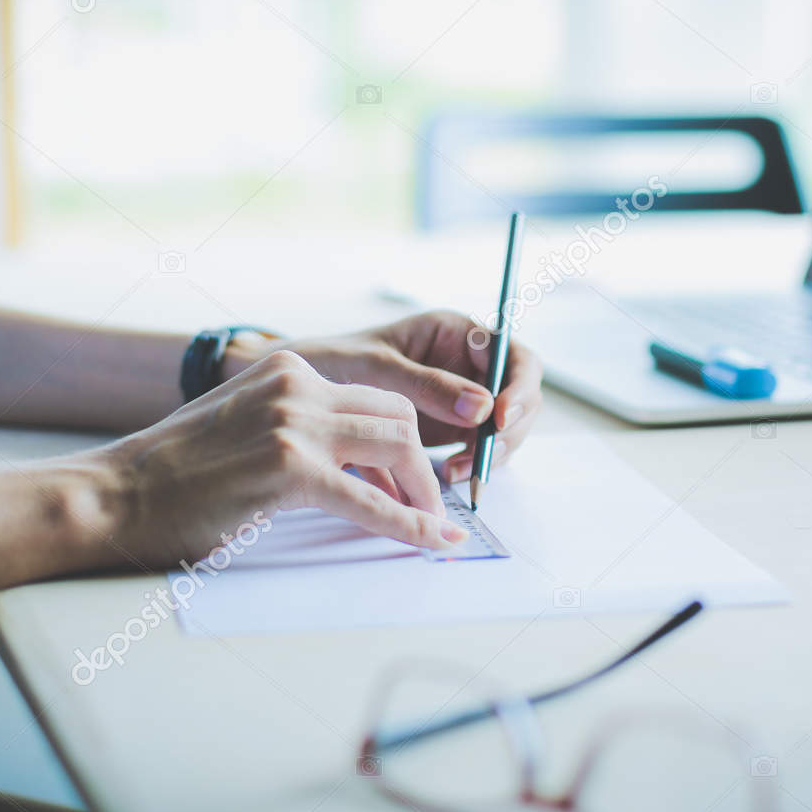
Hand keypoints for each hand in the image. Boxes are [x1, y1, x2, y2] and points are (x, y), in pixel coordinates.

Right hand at [95, 350, 468, 561]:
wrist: (114, 495)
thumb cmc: (171, 475)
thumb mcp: (243, 426)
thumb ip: (297, 430)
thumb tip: (352, 466)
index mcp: (287, 369)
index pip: (374, 396)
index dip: (405, 443)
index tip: (417, 480)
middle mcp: (296, 385)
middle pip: (397, 417)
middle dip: (424, 466)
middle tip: (431, 508)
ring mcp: (293, 423)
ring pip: (397, 448)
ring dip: (424, 494)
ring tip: (433, 528)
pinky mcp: (289, 468)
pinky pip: (371, 501)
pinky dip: (409, 526)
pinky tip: (431, 543)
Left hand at [225, 311, 543, 483]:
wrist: (292, 389)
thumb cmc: (329, 359)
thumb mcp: (377, 365)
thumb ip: (429, 384)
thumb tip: (484, 407)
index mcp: (458, 333)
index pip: (516, 357)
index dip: (520, 387)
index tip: (500, 417)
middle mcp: (467, 365)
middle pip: (519, 399)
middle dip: (507, 432)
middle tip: (482, 458)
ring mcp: (459, 401)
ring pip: (501, 431)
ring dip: (487, 455)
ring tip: (453, 474)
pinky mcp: (445, 432)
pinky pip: (474, 451)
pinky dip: (467, 467)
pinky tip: (443, 479)